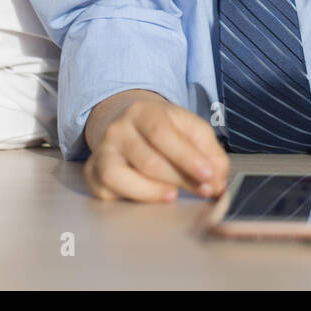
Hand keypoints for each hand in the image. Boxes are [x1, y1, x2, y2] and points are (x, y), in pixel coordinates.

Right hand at [83, 90, 229, 201]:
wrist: (129, 123)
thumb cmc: (164, 129)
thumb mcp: (190, 129)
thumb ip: (210, 152)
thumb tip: (218, 181)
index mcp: (144, 111)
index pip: (163, 134)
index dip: (187, 158)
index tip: (209, 177)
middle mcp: (118, 129)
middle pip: (147, 161)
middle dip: (180, 180)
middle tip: (203, 190)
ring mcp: (102, 151)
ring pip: (118, 177)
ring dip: (151, 193)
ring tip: (172, 195)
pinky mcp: (92, 172)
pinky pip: (105, 192)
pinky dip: (129, 199)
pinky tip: (148, 196)